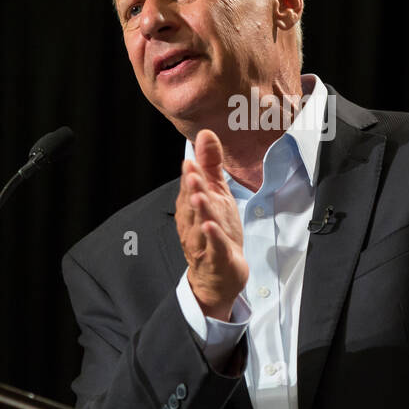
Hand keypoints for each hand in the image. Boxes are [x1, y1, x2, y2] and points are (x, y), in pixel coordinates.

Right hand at [176, 129, 247, 318]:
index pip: (189, 188)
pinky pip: (214, 247)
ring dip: (200, 210)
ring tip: (200, 196)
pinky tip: (212, 226)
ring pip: (200, 224)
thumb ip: (210, 165)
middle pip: (191, 204)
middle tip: (192, 172)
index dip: (190, 175)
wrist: (219, 276)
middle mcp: (192, 224)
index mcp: (191, 207)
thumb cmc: (216, 232)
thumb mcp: (216, 195)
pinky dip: (213, 237)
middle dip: (191, 188)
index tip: (190, 160)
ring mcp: (202, 242)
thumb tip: (205, 133)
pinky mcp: (216, 258)